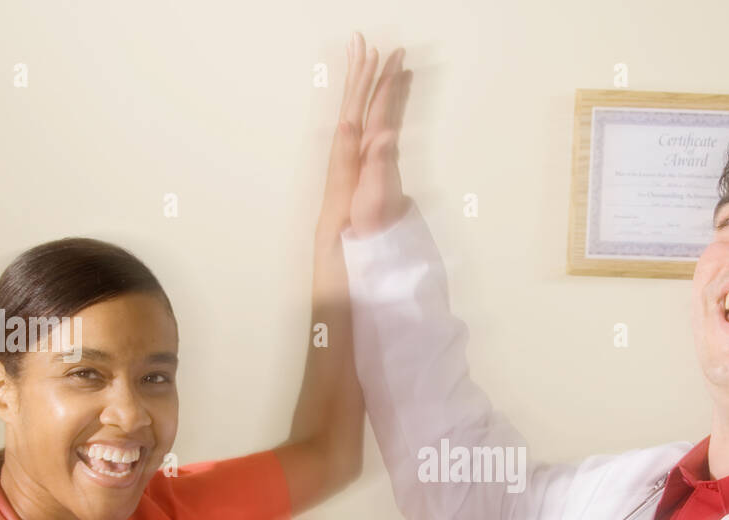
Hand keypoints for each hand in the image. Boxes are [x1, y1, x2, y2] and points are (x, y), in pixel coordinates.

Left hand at [316, 32, 411, 243]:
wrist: (344, 269)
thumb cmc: (361, 236)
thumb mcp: (369, 204)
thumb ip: (375, 168)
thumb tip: (383, 131)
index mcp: (353, 160)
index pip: (361, 113)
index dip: (369, 85)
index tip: (378, 57)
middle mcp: (349, 159)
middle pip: (354, 108)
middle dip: (362, 75)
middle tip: (365, 42)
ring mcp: (352, 169)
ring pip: (356, 119)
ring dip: (362, 90)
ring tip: (367, 62)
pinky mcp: (358, 180)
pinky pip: (361, 135)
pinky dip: (367, 116)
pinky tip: (368, 108)